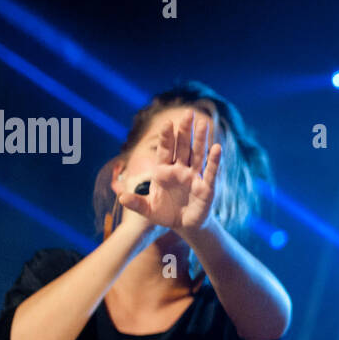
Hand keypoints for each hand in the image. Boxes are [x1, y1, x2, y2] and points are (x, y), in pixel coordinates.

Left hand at [118, 109, 221, 236]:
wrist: (183, 226)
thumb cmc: (165, 214)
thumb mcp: (148, 210)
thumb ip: (136, 203)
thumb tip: (121, 198)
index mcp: (164, 171)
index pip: (165, 150)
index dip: (166, 137)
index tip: (167, 123)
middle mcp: (180, 170)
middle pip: (183, 146)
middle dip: (185, 130)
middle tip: (188, 113)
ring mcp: (194, 177)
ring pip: (197, 154)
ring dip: (200, 139)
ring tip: (203, 123)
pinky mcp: (206, 188)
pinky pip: (210, 172)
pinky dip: (214, 161)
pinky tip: (217, 148)